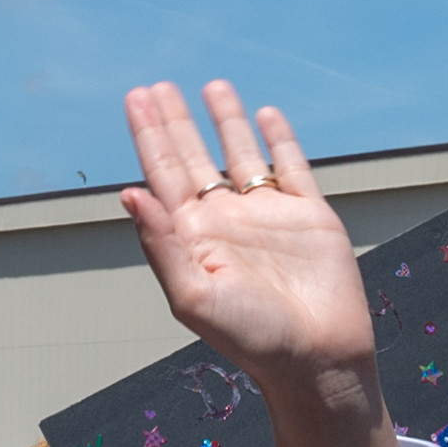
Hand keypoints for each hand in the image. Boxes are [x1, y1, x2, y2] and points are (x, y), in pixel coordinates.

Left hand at [118, 83, 389, 446]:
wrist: (319, 359)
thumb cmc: (254, 339)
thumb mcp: (193, 296)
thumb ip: (161, 244)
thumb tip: (128, 194)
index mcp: (195, 238)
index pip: (164, 175)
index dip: (149, 136)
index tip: (137, 100)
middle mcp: (227, 222)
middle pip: (194, 158)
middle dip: (176, 123)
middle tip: (157, 87)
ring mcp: (268, 216)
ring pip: (241, 155)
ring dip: (225, 121)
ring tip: (211, 87)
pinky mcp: (310, 215)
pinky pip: (290, 166)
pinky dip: (278, 139)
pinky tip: (265, 116)